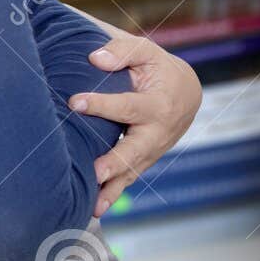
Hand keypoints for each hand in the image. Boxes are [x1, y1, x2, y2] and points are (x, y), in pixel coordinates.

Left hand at [68, 29, 201, 216]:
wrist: (186, 93)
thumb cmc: (158, 69)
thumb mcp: (146, 52)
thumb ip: (123, 51)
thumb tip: (95, 58)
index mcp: (158, 104)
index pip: (127, 105)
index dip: (101, 104)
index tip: (74, 102)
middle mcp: (157, 132)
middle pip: (135, 150)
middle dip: (115, 162)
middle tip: (95, 171)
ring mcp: (151, 150)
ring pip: (132, 172)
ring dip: (112, 189)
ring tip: (93, 206)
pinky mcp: (143, 160)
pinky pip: (128, 179)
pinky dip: (113, 195)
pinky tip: (95, 209)